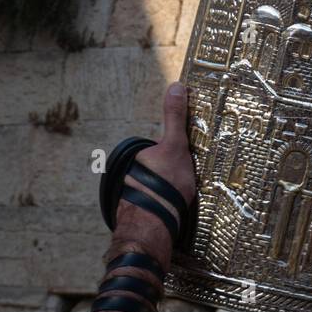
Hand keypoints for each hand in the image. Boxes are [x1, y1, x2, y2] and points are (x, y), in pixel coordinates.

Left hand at [109, 82, 197, 259]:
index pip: (157, 152)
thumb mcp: (176, 146)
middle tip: (184, 185)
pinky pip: (149, 208)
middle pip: (153, 171)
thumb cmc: (165, 183)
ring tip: (179, 203)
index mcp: (137, 157)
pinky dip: (158, 210)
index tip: (183, 168)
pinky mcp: (134, 216)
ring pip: (150, 190)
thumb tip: (176, 85)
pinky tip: (171, 216)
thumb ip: (175, 117)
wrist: (152, 226)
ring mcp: (128, 196)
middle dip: (165, 177)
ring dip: (162, 195)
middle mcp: (128, 175)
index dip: (173, 159)